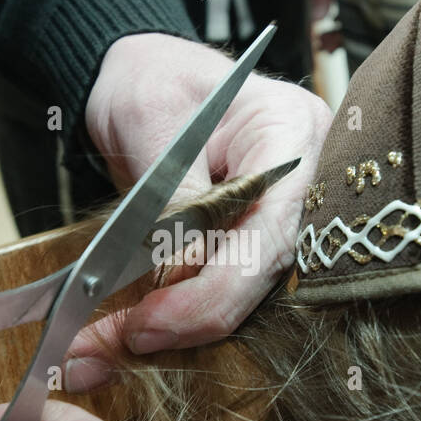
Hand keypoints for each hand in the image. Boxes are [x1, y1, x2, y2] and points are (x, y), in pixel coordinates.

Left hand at [65, 32, 331, 390]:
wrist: (142, 79)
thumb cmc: (151, 80)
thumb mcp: (153, 119)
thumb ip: (174, 192)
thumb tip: (180, 270)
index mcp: (294, 133)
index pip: (272, 232)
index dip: (216, 290)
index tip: (152, 320)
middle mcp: (307, 181)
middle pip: (269, 275)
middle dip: (198, 317)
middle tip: (129, 339)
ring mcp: (286, 215)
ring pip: (248, 294)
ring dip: (183, 325)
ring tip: (114, 341)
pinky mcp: (255, 242)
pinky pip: (228, 291)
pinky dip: (181, 315)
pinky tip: (130, 332)